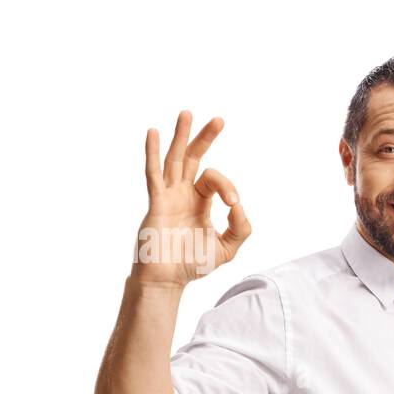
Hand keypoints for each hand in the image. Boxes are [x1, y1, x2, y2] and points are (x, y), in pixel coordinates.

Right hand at [132, 110, 250, 286]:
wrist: (168, 280)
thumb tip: (240, 206)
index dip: (228, 187)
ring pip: (174, 160)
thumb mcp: (226, 248)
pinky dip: (153, 153)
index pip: (215, 181)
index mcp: (199, 202)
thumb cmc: (192, 264)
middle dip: (205, 138)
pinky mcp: (156, 203)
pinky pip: (154, 174)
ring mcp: (168, 196)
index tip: (234, 204)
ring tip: (187, 113)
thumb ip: (240, 228)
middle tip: (219, 120)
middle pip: (193, 158)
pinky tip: (154, 133)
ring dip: (181, 136)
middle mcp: (183, 194)